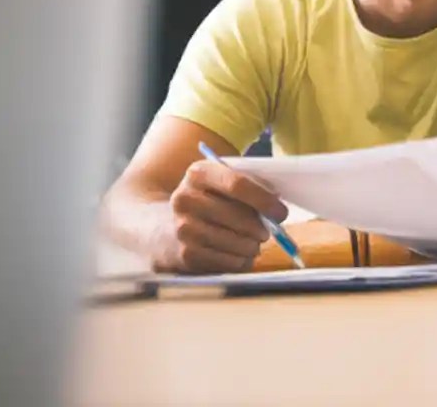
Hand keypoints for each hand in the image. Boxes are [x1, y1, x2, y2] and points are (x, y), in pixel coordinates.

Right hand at [155, 159, 287, 272]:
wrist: (155, 226)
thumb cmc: (204, 200)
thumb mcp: (219, 181)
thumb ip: (249, 184)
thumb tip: (277, 205)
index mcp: (198, 173)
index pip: (237, 184)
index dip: (265, 200)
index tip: (281, 212)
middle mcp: (185, 199)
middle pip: (240, 217)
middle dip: (263, 227)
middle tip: (269, 230)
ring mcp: (183, 229)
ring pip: (238, 243)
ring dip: (254, 246)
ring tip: (252, 241)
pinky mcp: (184, 256)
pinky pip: (229, 262)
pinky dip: (241, 260)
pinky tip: (238, 253)